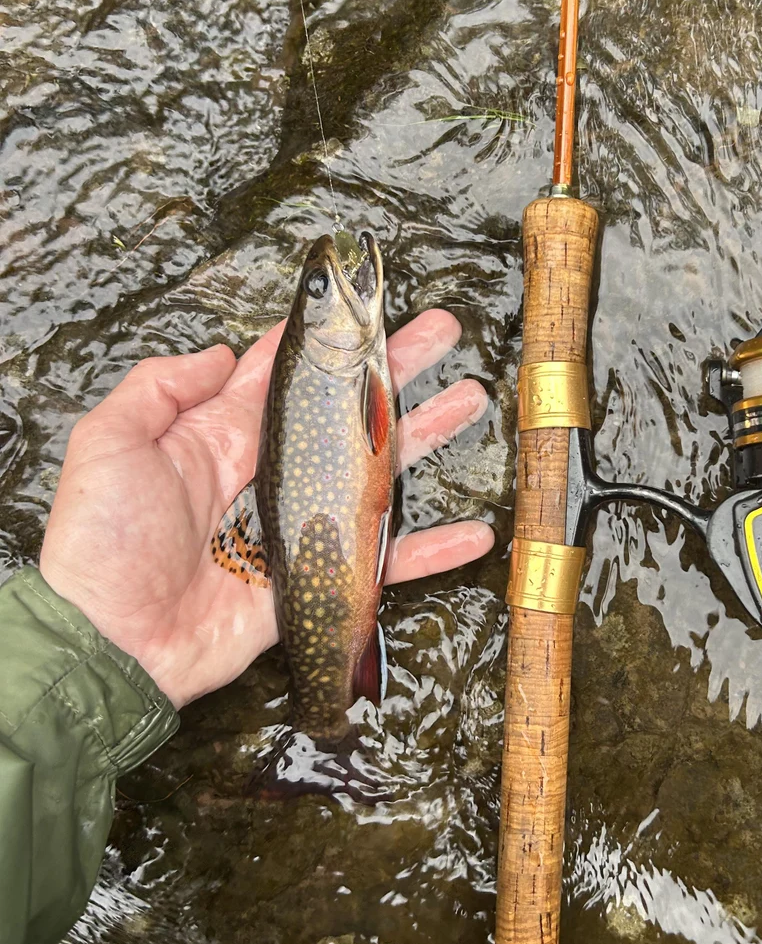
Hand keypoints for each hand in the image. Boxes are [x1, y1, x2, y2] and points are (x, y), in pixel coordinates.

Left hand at [39, 313, 493, 708]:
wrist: (114, 642)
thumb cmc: (103, 543)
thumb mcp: (110, 443)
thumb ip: (160, 387)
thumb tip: (222, 351)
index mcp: (222, 434)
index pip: (284, 374)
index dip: (323, 338)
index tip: (362, 301)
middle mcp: (270, 471)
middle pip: (345, 410)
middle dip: (393, 367)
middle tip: (442, 331)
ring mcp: (300, 523)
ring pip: (378, 470)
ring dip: (426, 434)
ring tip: (471, 397)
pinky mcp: (317, 578)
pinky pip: (385, 561)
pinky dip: (433, 550)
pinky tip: (476, 531)